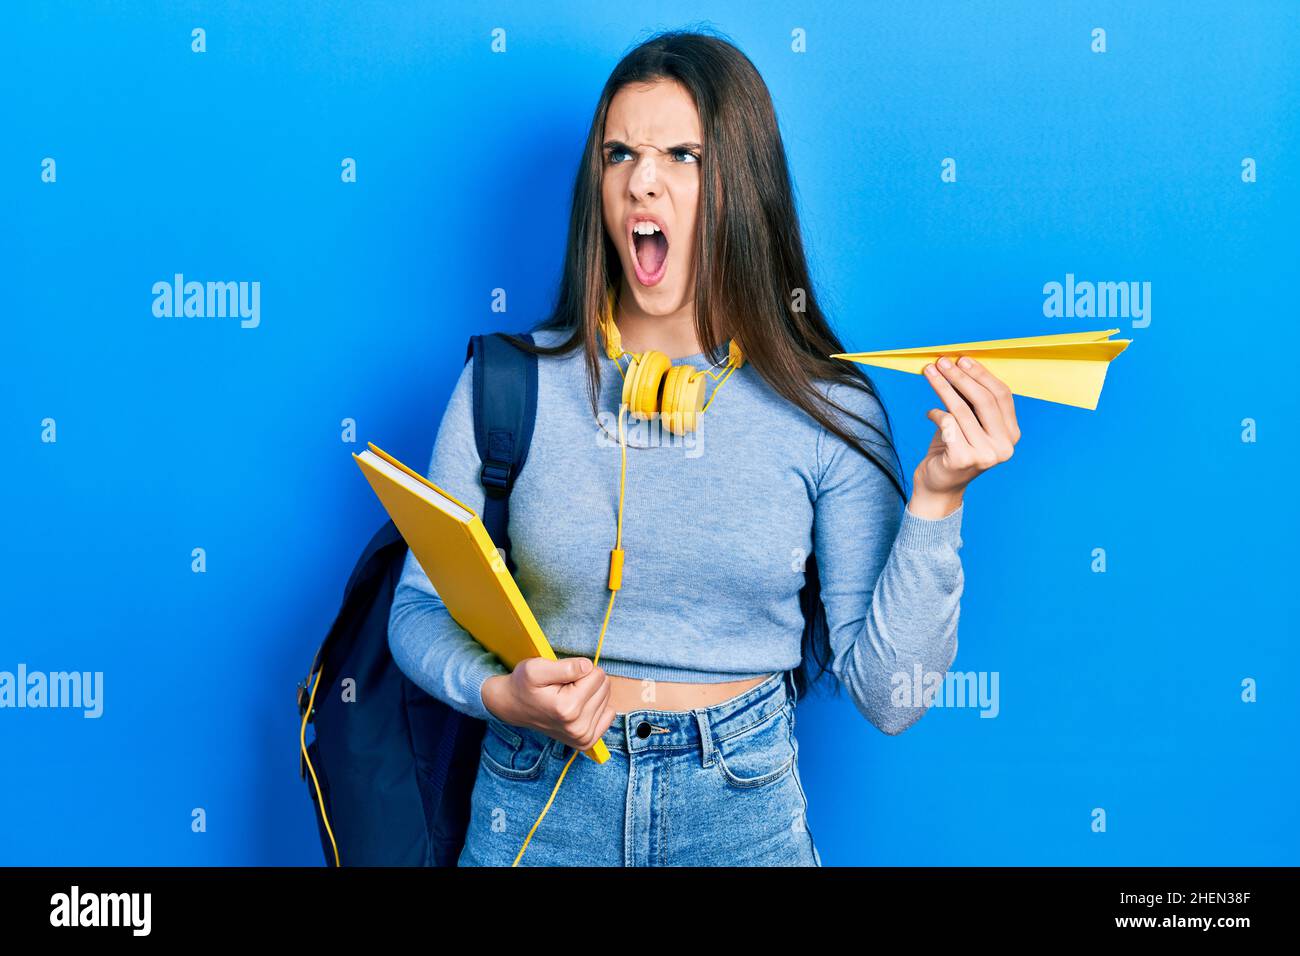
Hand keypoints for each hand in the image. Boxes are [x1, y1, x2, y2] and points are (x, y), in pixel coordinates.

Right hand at [481, 657, 615, 751]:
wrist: (514, 707)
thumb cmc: (524, 685)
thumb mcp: (536, 668)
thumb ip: (565, 666)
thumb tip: (588, 667)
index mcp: (567, 708)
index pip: (597, 674)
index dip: (579, 670)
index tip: (561, 678)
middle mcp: (578, 727)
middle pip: (604, 686)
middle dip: (586, 681)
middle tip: (563, 687)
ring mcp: (582, 737)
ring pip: (606, 698)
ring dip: (588, 693)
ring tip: (565, 697)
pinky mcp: (586, 742)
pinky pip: (608, 714)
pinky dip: (595, 706)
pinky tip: (577, 708)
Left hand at [913, 355, 1020, 507]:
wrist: (938, 485)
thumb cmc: (953, 449)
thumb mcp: (968, 423)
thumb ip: (971, 402)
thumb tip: (960, 365)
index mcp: (1012, 434)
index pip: (1002, 396)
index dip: (982, 374)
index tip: (962, 359)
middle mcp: (1004, 446)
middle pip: (984, 400)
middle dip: (961, 377)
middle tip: (942, 362)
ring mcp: (986, 455)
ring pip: (962, 410)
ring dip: (943, 387)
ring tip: (929, 373)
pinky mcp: (964, 460)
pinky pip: (947, 424)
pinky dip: (936, 413)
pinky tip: (930, 413)